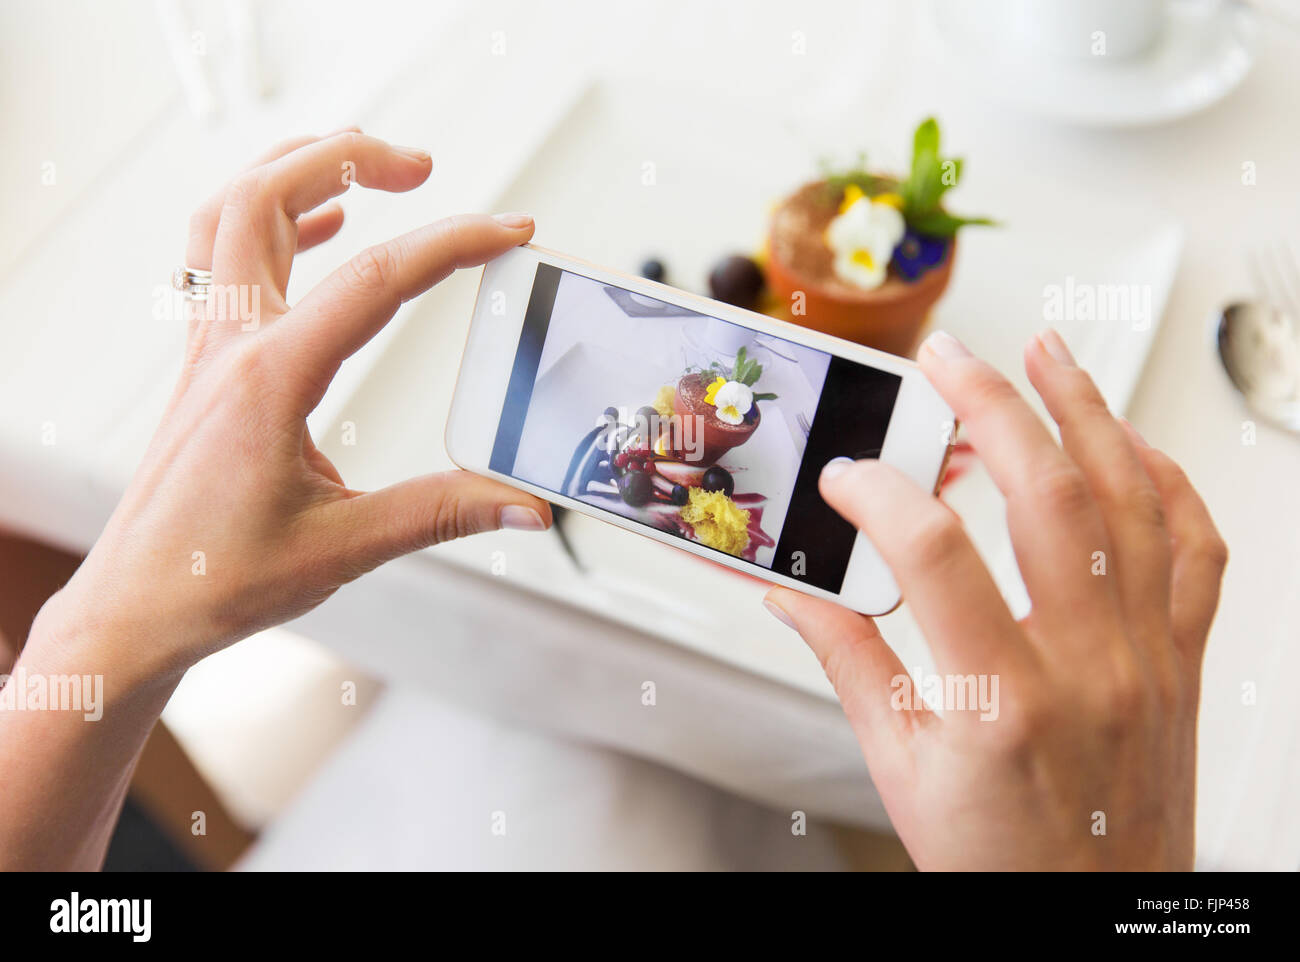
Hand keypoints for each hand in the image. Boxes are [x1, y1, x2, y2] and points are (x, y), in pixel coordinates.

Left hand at [39, 131, 551, 683]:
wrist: (137, 605)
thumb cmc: (217, 578)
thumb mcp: (344, 547)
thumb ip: (443, 513)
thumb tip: (523, 504)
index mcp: (268, 381)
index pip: (372, 281)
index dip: (451, 245)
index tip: (506, 231)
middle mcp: (230, 345)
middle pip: (267, 195)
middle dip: (348, 158)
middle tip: (421, 164)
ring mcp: (208, 346)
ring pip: (229, 210)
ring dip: (295, 169)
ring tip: (364, 162)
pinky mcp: (205, 360)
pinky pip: (220, 256)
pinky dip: (270, 219)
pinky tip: (319, 226)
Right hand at [765, 329, 1226, 869]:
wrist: (1092, 918)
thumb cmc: (1001, 860)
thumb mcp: (901, 766)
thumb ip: (847, 663)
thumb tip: (793, 595)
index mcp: (999, 699)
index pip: (932, 554)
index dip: (878, 496)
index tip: (847, 481)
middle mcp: (1087, 665)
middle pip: (1046, 496)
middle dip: (992, 406)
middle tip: (949, 360)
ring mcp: (1145, 656)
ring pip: (1131, 502)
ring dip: (1087, 412)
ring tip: (1047, 355)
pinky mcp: (1179, 660)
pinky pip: (1195, 550)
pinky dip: (1167, 482)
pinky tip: (1129, 444)